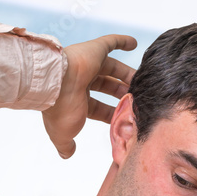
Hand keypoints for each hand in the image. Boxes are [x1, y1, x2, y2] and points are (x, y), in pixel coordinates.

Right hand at [42, 33, 136, 158]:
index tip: (125, 118)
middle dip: (122, 94)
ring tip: (143, 79)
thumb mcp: (63, 134)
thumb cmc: (59, 110)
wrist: (54, 85)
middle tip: (137, 98)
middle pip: (107, 87)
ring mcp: (88, 64)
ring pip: (112, 68)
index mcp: (75, 100)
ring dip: (127, 74)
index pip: (97, 107)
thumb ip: (66, 144)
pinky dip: (123, 41)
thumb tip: (67, 154)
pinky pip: (110, 42)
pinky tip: (135, 43)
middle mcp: (82, 81)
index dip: (111, 113)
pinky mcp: (94, 49)